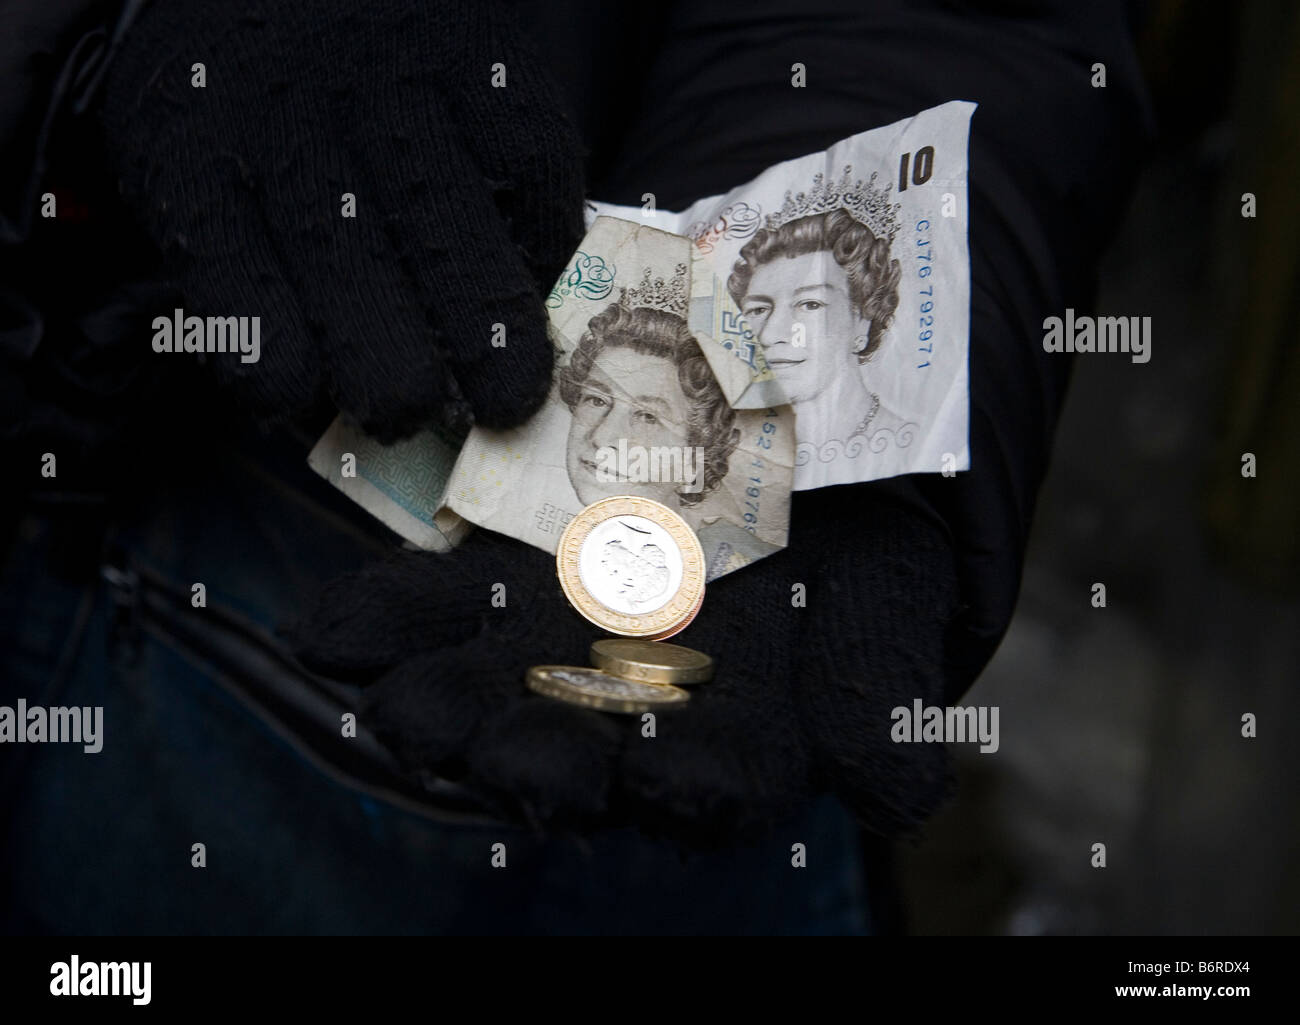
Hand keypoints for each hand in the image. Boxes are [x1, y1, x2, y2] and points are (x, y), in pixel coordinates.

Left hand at [97, 0, 585, 439]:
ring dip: (490, 335)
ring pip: (452, 231)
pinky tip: (539, 275)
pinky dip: (548, 235)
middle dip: (386, 367)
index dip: (273, 366)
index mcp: (195, 152)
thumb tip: (313, 379)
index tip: (304, 396)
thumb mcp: (185, 146)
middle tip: (412, 411)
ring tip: (512, 397)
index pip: (235, 290)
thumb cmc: (239, 76)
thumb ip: (231, 249)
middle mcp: (297, 123)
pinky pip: (533, 166)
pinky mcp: (485, 65)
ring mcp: (400, 91)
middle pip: (345, 268)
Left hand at [293, 486, 959, 844]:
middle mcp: (643, 689)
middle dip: (543, 756)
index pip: (729, 772)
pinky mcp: (508, 562)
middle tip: (506, 762)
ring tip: (400, 711)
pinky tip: (327, 631)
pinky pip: (443, 596)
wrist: (803, 399)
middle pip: (594, 741)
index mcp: (748, 710)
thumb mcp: (892, 574)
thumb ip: (878, 679)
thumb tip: (898, 802)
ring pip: (502, 680)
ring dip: (446, 702)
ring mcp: (565, 626)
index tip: (674, 785)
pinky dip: (388, 614)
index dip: (705, 785)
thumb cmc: (866, 501)